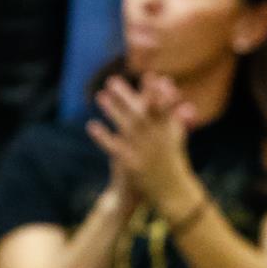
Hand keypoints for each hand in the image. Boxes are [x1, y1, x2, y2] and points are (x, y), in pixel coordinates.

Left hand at [87, 74, 200, 216]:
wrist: (172, 191)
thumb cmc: (171, 159)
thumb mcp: (174, 134)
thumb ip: (171, 110)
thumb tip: (167, 85)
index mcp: (168, 131)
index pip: (163, 107)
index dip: (156, 92)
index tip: (149, 76)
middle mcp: (156, 139)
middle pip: (140, 113)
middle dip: (126, 96)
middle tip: (111, 81)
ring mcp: (144, 151)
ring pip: (126, 127)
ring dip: (112, 111)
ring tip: (99, 96)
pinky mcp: (132, 164)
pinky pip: (114, 147)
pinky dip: (103, 136)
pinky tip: (91, 125)